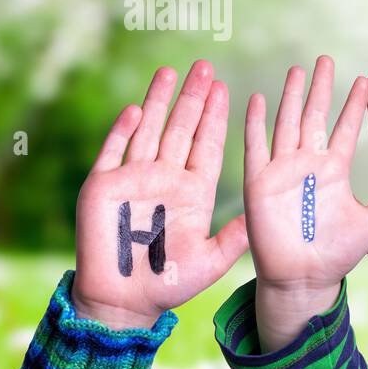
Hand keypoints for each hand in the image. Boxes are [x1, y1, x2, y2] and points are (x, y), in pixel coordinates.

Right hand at [74, 61, 247, 329]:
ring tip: (170, 72)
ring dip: (159, 102)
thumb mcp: (212, 260)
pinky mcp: (103, 188)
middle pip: (181, 129)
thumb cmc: (170, 284)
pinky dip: (123, 131)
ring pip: (149, 131)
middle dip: (193, 99)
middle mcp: (166, 179)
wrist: (125, 302)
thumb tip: (264, 217)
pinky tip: (134, 109)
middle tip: (204, 66)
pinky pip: (113, 152)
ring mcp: (134, 180)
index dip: (216, 119)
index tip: (226, 90)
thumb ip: (235, 237)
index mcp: (194, 192)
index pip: (207, 146)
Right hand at [244, 56, 367, 351]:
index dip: (355, 105)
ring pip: (287, 123)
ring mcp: (284, 170)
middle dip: (320, 88)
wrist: (303, 279)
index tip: (367, 80)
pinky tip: (259, 98)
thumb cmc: (337, 255)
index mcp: (336, 170)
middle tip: (325, 58)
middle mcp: (310, 164)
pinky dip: (256, 123)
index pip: (348, 128)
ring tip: (297, 70)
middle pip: (315, 116)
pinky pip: (257, 147)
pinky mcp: (260, 182)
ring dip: (290, 97)